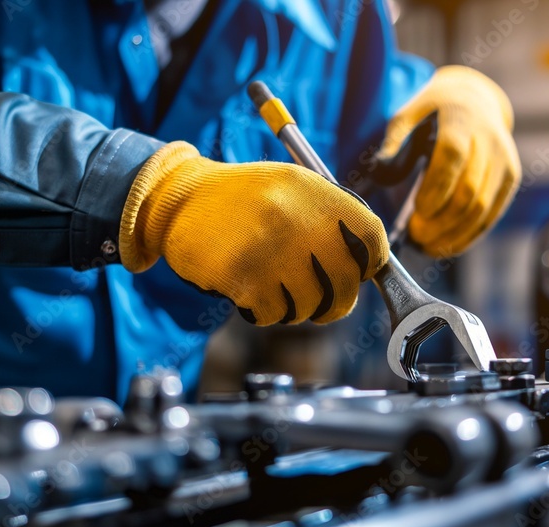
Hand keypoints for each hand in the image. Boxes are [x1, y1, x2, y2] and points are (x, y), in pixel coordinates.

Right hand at [119, 141, 388, 325]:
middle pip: (344, 283)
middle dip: (331, 300)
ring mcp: (270, 247)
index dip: (367, 265)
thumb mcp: (289, 190)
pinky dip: (261, 311)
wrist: (177, 199)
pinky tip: (245, 287)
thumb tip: (366, 268)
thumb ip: (330, 223)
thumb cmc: (239, 202)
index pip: (371, 239)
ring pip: (308, 305)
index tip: (355, 273)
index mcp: (314, 191)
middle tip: (312, 296)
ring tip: (267, 282)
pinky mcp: (243, 276)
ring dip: (291, 306)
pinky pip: (273, 314)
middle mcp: (296, 217)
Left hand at [379, 66, 521, 256]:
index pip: (453, 155)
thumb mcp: (409, 114)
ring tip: (426, 246)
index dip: (437, 186)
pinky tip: (446, 246)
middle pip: (469, 188)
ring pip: (482, 207)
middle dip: (441, 219)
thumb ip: (394, 139)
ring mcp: (504, 159)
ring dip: (454, 233)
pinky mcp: (510, 178)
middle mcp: (490, 138)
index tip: (417, 210)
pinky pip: (492, 214)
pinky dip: (468, 235)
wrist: (474, 100)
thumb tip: (379, 170)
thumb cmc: (432, 112)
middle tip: (415, 236)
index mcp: (461, 117)